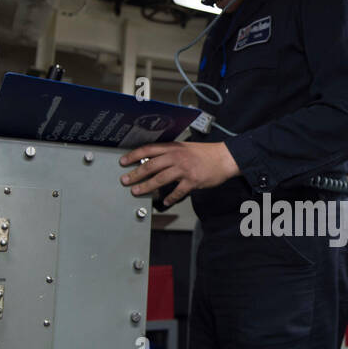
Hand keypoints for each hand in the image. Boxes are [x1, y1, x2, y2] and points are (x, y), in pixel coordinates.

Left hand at [118, 141, 239, 206]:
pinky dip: (170, 198)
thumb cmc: (205, 154)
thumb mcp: (185, 148)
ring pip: (160, 179)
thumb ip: (170, 153)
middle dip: (135, 174)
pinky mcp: (192, 181)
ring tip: (137, 192)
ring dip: (146, 186)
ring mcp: (184, 169)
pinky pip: (177, 192)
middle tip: (125, 180)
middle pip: (151, 165)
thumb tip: (153, 162)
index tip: (123, 162)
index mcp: (173, 147)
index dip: (134, 155)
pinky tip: (165, 201)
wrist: (224, 158)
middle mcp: (176, 156)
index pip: (148, 149)